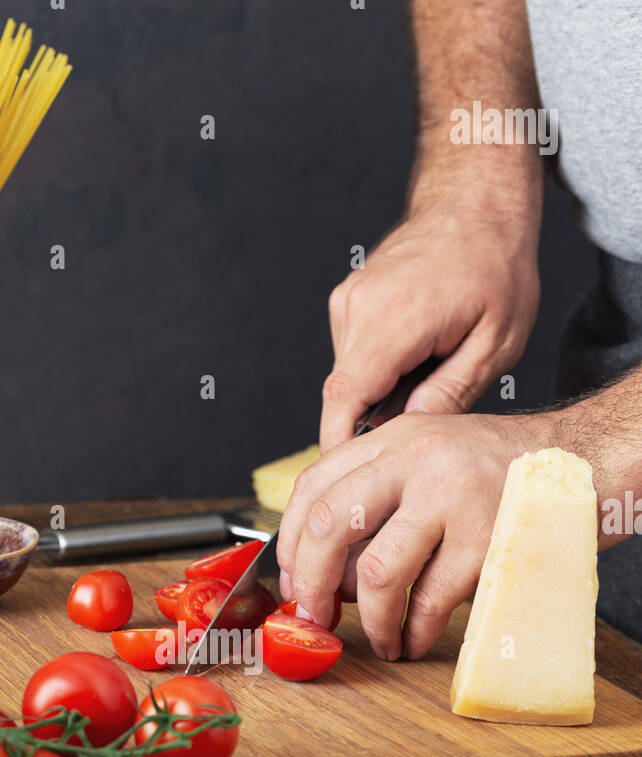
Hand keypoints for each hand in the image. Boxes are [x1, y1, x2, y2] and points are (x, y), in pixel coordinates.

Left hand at [277, 410, 557, 660]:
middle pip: (328, 526)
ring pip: (374, 573)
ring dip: (369, 621)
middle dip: (312, 585)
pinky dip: (414, 631)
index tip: (294, 581)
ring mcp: (452, 497)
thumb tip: (325, 567)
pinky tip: (415, 639)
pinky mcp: (486, 539)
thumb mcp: (434, 454)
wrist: (585, 461)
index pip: (313, 485)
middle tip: (315, 617)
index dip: (290, 543)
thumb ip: (383, 491)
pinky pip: (429, 601)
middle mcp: (417, 458)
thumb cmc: (503, 472)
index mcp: (395, 438)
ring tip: (381, 638)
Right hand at [320, 195, 540, 451]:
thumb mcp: (497, 342)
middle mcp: (359, 307)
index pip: (345, 397)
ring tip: (431, 370)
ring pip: (351, 376)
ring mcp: (348, 300)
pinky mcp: (348, 300)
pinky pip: (355, 354)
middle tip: (424, 421)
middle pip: (347, 393)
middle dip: (375, 420)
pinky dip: (381, 368)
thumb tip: (409, 434)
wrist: (476, 202)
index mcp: (395, 318)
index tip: (345, 475)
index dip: (339, 443)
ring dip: (382, 391)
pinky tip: (418, 352)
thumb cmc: (496, 265)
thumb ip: (451, 393)